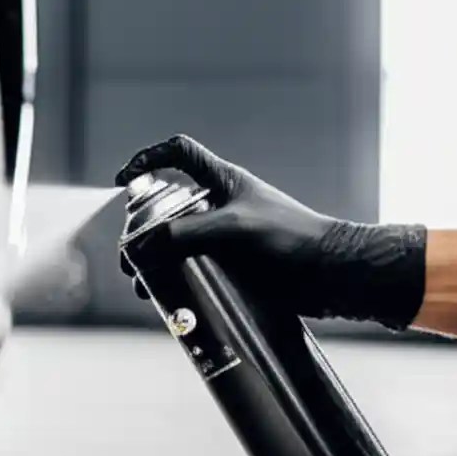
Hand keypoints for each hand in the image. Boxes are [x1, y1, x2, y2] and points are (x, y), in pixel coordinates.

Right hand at [116, 135, 426, 329]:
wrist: (333, 275)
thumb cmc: (292, 239)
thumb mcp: (235, 228)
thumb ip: (187, 232)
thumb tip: (145, 245)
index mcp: (223, 183)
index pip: (179, 154)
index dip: (148, 159)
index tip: (123, 182)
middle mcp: (221, 208)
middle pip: (167, 210)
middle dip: (141, 232)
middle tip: (129, 257)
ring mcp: (226, 239)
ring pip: (176, 247)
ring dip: (154, 266)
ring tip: (144, 287)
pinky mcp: (233, 268)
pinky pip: (194, 272)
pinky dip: (176, 284)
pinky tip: (167, 301)